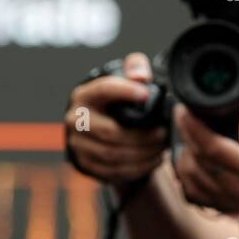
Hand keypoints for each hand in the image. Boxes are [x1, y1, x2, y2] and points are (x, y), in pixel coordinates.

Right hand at [64, 53, 166, 185]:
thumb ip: (135, 68)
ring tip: (160, 147)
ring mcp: (79, 145)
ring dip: (142, 154)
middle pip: (110, 131)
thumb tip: (141, 76)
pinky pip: (114, 171)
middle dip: (141, 135)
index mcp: (85, 95)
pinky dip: (138, 168)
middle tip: (162, 133)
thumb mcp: (124, 80)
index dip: (125, 91)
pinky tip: (152, 159)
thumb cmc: (115, 102)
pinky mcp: (86, 164)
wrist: (97, 129)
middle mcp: (75, 120)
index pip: (104, 89)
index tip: (146, 94)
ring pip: (113, 154)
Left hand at [172, 104, 238, 213]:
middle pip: (197, 162)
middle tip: (183, 117)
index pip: (213, 149)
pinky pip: (193, 194)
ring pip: (191, 178)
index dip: (193, 127)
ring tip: (187, 137)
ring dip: (184, 156)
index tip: (183, 110)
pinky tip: (189, 161)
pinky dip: (186, 177)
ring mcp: (230, 203)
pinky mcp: (223, 210)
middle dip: (185, 136)